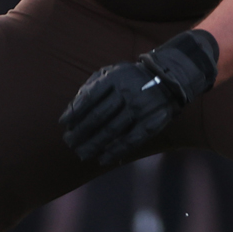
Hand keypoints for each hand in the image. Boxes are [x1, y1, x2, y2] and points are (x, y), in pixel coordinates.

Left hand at [61, 30, 217, 165]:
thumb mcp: (112, 73)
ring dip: (94, 145)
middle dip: (81, 133)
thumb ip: (92, 86)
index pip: (89, 99)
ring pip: (112, 131)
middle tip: (70, 143)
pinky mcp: (151, 123)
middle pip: (98, 117)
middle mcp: (126, 94)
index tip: (64, 125)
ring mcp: (139, 109)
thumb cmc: (131, 78)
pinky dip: (115, 152)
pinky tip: (103, 159)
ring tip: (82, 153)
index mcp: (114, 79)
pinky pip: (130, 141)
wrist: (168, 78)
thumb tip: (71, 110)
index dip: (74, 113)